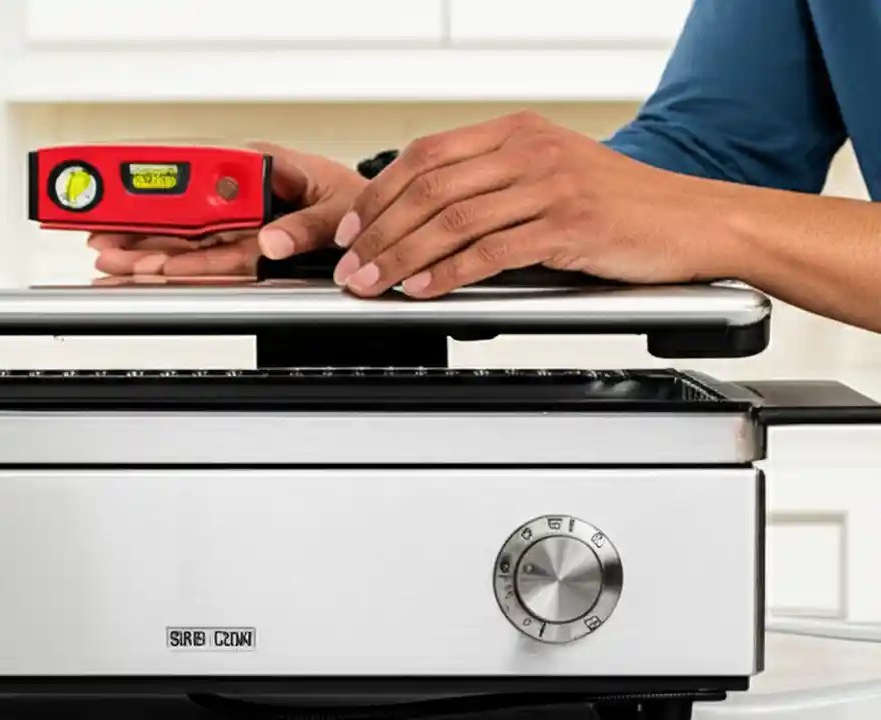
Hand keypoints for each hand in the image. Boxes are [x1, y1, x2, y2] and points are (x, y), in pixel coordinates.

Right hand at [90, 142, 365, 276]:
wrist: (375, 219)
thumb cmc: (357, 200)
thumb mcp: (338, 209)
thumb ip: (304, 227)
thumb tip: (271, 240)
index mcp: (261, 170)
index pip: (202, 179)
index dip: (164, 192)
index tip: (133, 201)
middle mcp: (242, 195)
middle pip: (182, 213)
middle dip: (139, 227)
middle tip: (101, 240)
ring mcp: (240, 223)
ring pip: (184, 239)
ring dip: (145, 248)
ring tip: (107, 259)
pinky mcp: (245, 248)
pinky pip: (204, 258)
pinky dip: (173, 266)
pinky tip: (142, 269)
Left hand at [331, 111, 740, 297]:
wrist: (699, 220)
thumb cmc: (624, 205)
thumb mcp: (553, 173)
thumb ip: (495, 183)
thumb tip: (427, 219)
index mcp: (518, 131)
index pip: (425, 155)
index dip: (378, 193)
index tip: (351, 228)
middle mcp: (530, 150)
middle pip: (428, 187)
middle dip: (377, 232)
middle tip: (350, 266)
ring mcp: (550, 185)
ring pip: (451, 220)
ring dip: (401, 257)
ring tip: (373, 285)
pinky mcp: (570, 226)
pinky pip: (492, 251)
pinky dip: (449, 273)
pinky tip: (424, 290)